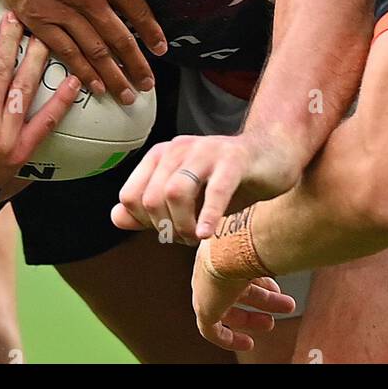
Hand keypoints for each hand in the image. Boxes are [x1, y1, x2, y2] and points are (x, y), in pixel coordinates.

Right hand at [0, 0, 166, 103]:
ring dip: (112, 76)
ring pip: (94, 52)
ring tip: (126, 95)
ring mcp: (63, 12)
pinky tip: (93, 86)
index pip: (137, 11)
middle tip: (146, 85)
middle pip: (119, 39)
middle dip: (136, 65)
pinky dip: (81, 71)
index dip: (151, 32)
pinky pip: (64, 51)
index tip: (160, 49)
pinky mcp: (38, 20)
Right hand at [0, 8, 78, 220]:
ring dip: (37, 60)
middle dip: (11, 38)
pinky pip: (45, 124)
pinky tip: (72, 81)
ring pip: (25, 89)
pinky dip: (61, 103)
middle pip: (3, 68)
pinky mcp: (20, 153)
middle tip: (18, 17)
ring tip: (43, 37)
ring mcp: (4, 137)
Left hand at [111, 131, 303, 243]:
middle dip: (166, 228)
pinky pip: (215, 189)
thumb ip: (150, 208)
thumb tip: (116, 218)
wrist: (271, 156)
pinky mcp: (234, 159)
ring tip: (197, 237)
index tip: (168, 232)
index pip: (131, 196)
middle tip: (186, 238)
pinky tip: (208, 234)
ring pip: (175, 191)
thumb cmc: (226, 181)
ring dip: (184, 225)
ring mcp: (206, 151)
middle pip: (151, 197)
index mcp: (161, 157)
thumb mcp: (186, 198)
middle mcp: (178, 149)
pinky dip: (208, 215)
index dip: (145, 223)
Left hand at [192, 245, 294, 352]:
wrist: (230, 249)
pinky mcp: (203, 309)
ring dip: (254, 318)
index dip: (261, 281)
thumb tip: (295, 251)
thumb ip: (275, 251)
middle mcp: (213, 268)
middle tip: (283, 306)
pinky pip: (213, 331)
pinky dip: (230, 338)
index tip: (275, 288)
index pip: (242, 270)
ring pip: (230, 309)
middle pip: (239, 290)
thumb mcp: (265, 245)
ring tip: (272, 324)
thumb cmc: (248, 242)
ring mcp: (205, 288)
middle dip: (263, 300)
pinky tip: (246, 343)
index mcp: (225, 250)